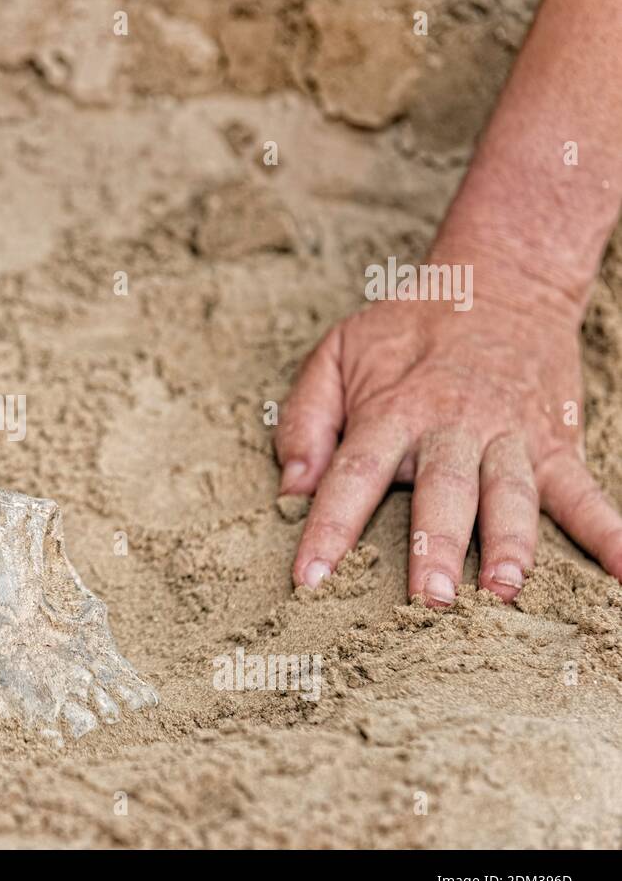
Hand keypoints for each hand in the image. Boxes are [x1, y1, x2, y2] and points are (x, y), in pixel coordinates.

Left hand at [276, 286, 621, 605]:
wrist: (500, 280)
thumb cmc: (405, 329)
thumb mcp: (337, 353)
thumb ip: (305, 418)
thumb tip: (290, 489)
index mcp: (393, 411)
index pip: (354, 476)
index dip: (329, 529)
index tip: (309, 580)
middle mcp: (453, 427)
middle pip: (443, 492)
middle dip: (435, 547)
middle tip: (427, 600)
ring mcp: (511, 437)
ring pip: (511, 497)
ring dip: (509, 545)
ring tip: (503, 590)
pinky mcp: (556, 444)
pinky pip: (585, 493)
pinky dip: (609, 532)